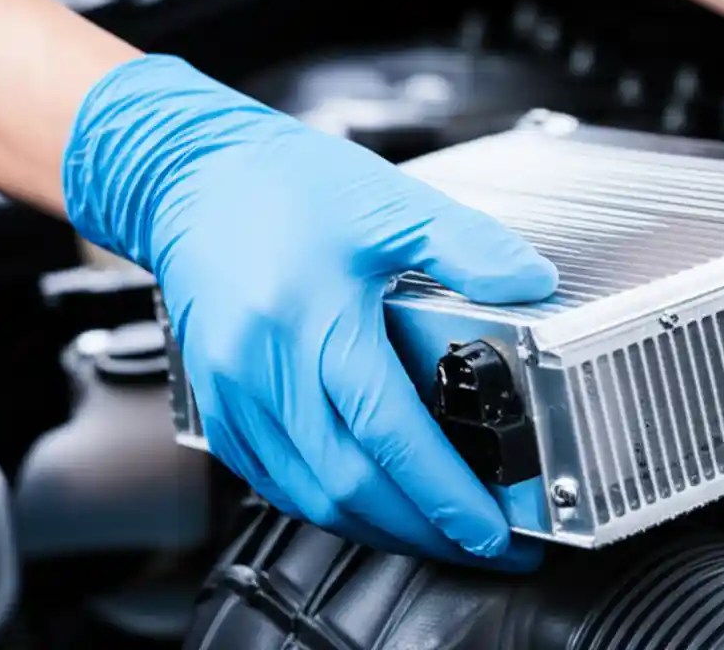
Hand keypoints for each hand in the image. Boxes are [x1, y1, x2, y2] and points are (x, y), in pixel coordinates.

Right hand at [62, 56, 557, 568]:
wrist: (190, 177)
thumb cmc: (282, 185)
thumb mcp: (390, 202)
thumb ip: (467, 246)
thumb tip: (533, 282)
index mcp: (313, 322)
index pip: (392, 434)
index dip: (446, 494)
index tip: (492, 529)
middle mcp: (266, 370)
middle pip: (350, 485)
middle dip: (424, 530)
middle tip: (481, 546)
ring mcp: (235, 395)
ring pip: (309, 496)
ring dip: (378, 528)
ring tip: (436, 536)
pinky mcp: (220, 407)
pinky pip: (274, 481)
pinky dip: (327, 505)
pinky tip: (367, 505)